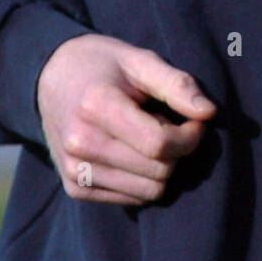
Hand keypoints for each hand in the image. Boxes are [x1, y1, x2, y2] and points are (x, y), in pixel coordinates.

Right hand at [36, 33, 216, 204]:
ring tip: (146, 134)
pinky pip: (132, 199)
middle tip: (168, 122)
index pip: (159, 143)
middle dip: (177, 149)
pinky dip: (143, 178)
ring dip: (161, 166)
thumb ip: (177, 84)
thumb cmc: (104, 65)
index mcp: (96, 106)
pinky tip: (131, 150)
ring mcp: (75, 170)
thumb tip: (209, 112)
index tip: (196, 120)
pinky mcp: (74, 188)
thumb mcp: (140, 60)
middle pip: (158, 170)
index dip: (190, 136)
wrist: (52, 78)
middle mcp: (80, 144)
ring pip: (149, 191)